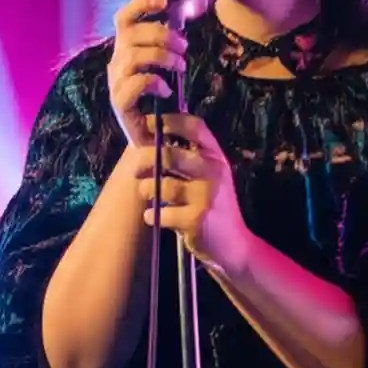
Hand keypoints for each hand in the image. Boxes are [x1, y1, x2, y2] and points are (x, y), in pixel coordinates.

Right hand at [106, 0, 187, 146]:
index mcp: (125, 50)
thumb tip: (183, 21)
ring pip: (133, 57)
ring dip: (161, 57)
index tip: (165, 0)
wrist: (151, 140)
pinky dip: (154, 82)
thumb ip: (168, 47)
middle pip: (130, 35)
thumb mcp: (166, 69)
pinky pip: (135, 83)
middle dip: (161, 35)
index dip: (141, 4)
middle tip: (184, 47)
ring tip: (180, 67)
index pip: (124, 19)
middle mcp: (116, 64)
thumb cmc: (161, 102)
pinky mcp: (120, 103)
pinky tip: (166, 89)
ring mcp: (115, 84)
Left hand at [130, 113, 252, 275]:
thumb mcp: (209, 175)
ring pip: (162, 185)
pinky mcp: (196, 220)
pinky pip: (161, 212)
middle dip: (145, 159)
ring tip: (147, 194)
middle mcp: (214, 172)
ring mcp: (206, 196)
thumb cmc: (212, 204)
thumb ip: (188, 156)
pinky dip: (152, 215)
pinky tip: (154, 217)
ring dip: (146, 189)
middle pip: (170, 155)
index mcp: (216, 156)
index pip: (194, 126)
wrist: (232, 245)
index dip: (168, 122)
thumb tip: (152, 135)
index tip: (147, 125)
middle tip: (135, 169)